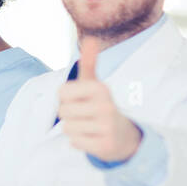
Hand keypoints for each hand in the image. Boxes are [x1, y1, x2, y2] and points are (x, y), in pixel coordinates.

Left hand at [57, 35, 142, 162]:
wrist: (125, 136)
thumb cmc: (102, 106)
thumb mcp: (96, 85)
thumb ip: (89, 63)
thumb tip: (90, 38)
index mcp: (101, 88)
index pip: (61, 92)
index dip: (66, 98)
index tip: (81, 100)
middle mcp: (106, 106)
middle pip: (62, 111)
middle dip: (70, 115)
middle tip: (86, 116)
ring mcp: (107, 127)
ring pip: (67, 128)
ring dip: (74, 129)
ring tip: (90, 127)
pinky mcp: (105, 146)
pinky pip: (74, 143)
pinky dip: (79, 142)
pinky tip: (93, 138)